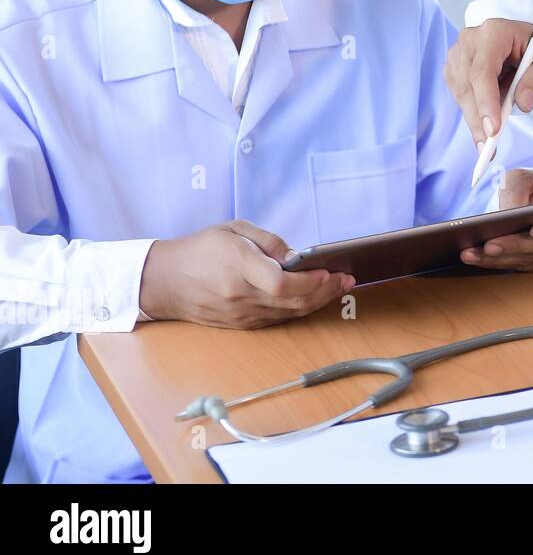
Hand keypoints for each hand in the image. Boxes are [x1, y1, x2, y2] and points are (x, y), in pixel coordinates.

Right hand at [139, 220, 353, 328]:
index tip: (329, 271)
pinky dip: (300, 310)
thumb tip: (297, 257)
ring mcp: (241, 314)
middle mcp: (241, 296)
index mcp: (238, 268)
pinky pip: (278, 319)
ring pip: (289, 313)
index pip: (282, 283)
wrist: (164, 281)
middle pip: (293, 301)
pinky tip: (314, 298)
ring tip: (339, 288)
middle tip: (347, 279)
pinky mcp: (241, 325)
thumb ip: (268, 242)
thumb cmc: (199, 249)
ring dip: (318, 302)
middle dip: (326, 291)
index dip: (311, 281)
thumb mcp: (234, 230)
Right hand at [444, 18, 532, 145]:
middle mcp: (470, 41)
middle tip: (489, 149)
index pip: (483, 70)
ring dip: (475, 120)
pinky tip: (486, 127)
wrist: (527, 40)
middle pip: (468, 85)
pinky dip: (473, 115)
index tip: (493, 129)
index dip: (486, 101)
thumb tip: (523, 103)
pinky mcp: (455, 70)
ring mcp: (458, 56)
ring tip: (490, 143)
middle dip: (478, 119)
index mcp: (494, 32)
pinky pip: (461, 98)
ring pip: (462, 95)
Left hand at [459, 169, 532, 271]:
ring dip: (499, 258)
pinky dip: (496, 263)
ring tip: (472, 253)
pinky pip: (520, 265)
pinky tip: (475, 258)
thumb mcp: (524, 177)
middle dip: (514, 246)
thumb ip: (517, 191)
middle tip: (489, 245)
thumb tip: (507, 214)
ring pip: (529, 259)